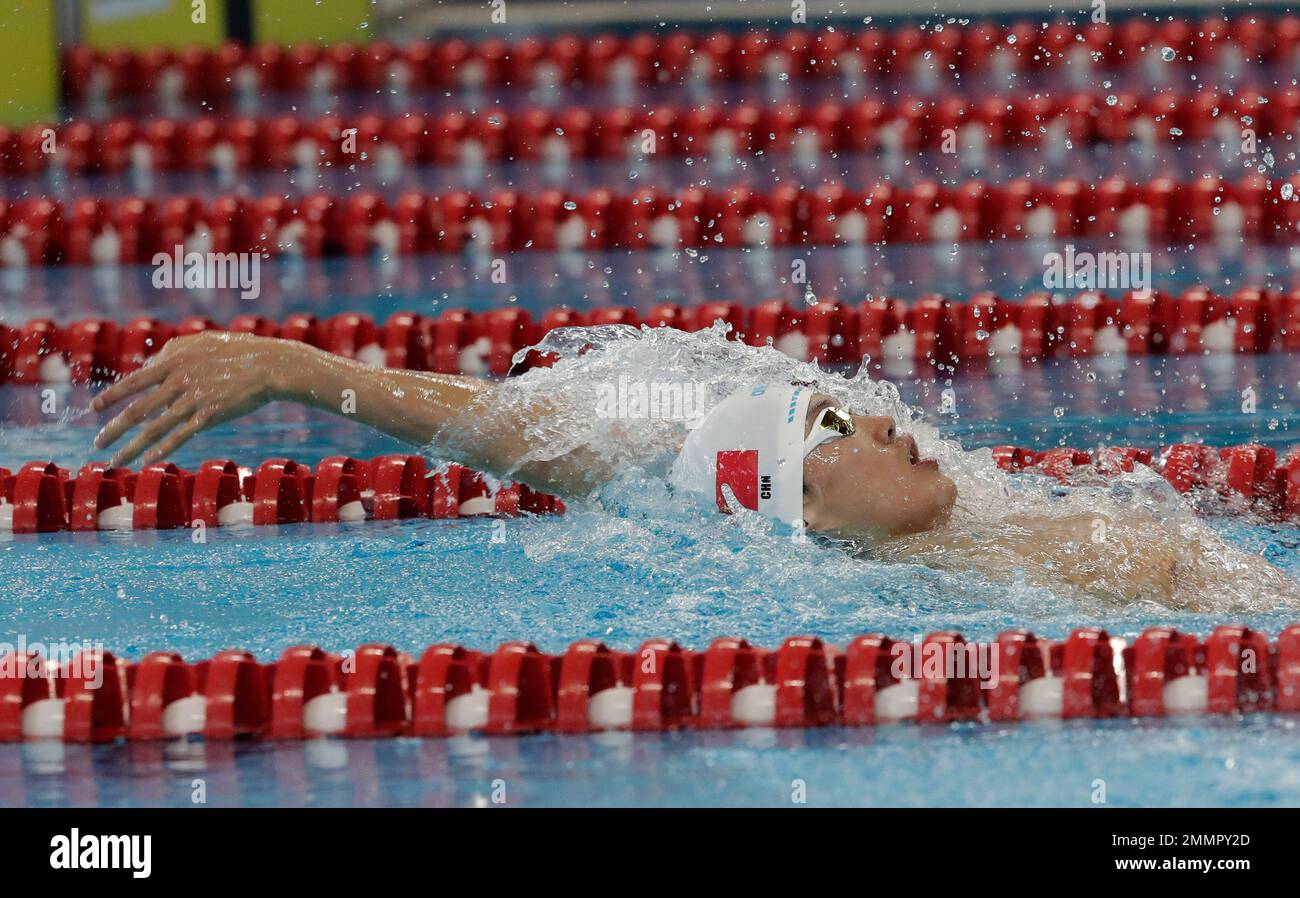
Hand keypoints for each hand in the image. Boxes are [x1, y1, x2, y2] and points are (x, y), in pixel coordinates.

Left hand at [90, 331, 296, 466]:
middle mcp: (177, 382)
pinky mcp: (209, 416)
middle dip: (113, 429)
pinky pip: (180, 436)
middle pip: (137, 410)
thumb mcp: (199, 343)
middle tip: (97, 444)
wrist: (267, 365)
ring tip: (114, 460)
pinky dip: (162, 450)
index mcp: (172, 362)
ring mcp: (192, 400)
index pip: (133, 382)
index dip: (111, 397)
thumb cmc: (237, 351)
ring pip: (154, 428)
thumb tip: (149, 366)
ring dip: (131, 447)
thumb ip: (172, 353)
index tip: (94, 409)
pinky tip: (147, 461)